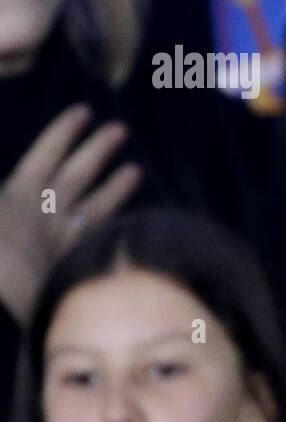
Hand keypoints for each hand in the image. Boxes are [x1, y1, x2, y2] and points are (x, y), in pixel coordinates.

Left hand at [0, 104, 142, 323]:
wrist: (14, 309)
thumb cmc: (2, 261)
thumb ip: (10, 199)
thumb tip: (21, 159)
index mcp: (17, 199)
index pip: (44, 158)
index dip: (61, 135)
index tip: (82, 112)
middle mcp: (43, 215)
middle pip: (75, 175)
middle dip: (96, 151)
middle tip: (119, 129)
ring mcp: (60, 240)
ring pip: (92, 204)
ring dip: (114, 185)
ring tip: (135, 168)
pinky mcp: (75, 262)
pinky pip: (101, 234)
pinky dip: (119, 220)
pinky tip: (137, 214)